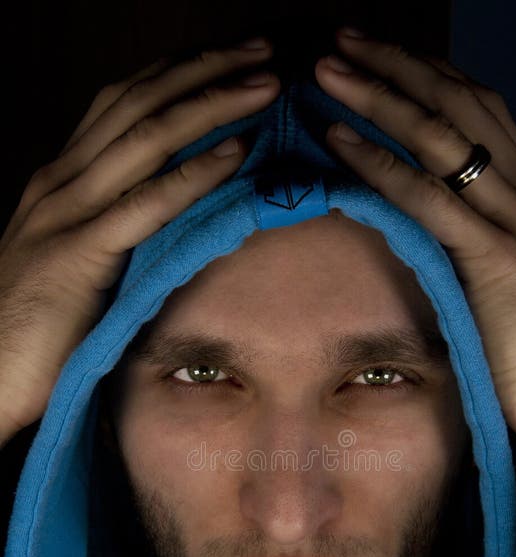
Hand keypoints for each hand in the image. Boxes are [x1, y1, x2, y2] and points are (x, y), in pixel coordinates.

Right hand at [0, 39, 279, 443]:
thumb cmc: (32, 329)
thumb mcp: (74, 262)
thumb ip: (110, 230)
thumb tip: (166, 216)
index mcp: (60, 180)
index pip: (122, 104)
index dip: (177, 74)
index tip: (229, 59)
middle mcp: (61, 182)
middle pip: (138, 103)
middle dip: (204, 69)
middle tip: (261, 49)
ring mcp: (67, 214)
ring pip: (146, 137)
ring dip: (210, 103)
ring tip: (263, 84)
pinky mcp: (79, 255)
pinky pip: (146, 204)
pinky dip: (194, 173)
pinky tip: (236, 151)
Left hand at [315, 28, 515, 454]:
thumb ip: (484, 243)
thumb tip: (433, 229)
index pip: (482, 110)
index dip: (428, 77)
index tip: (382, 57)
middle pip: (460, 104)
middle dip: (398, 66)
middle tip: (344, 43)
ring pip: (441, 137)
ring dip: (380, 97)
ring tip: (329, 73)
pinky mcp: (496, 259)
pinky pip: (428, 198)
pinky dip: (380, 165)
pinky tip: (340, 144)